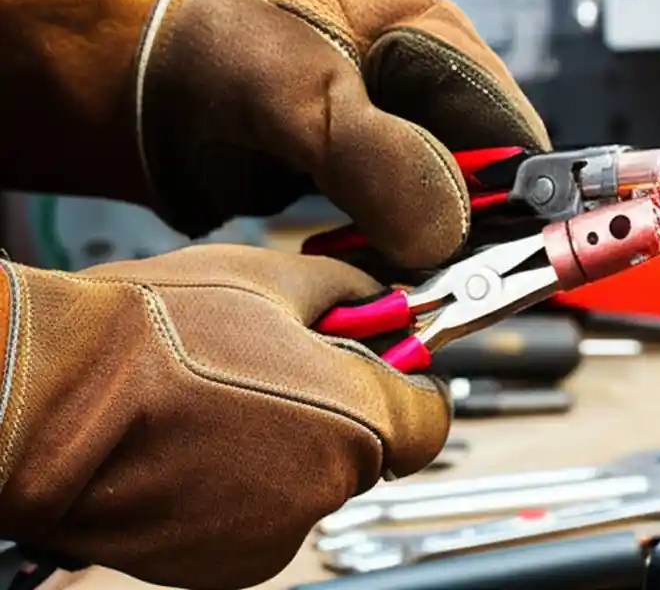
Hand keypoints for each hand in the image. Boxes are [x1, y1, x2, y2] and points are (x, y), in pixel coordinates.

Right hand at [0, 246, 448, 588]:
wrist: (49, 399)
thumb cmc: (152, 334)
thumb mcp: (271, 279)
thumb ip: (350, 291)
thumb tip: (382, 297)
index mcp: (358, 418)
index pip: (430, 418)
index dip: (410, 387)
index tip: (383, 365)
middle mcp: (328, 487)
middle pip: (368, 451)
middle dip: (338, 413)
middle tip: (280, 370)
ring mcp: (276, 533)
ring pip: (309, 484)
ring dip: (285, 450)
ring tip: (220, 405)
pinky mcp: (227, 564)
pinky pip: (262, 517)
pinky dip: (241, 488)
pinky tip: (196, 445)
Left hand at [139, 0, 549, 267]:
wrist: (146, 86)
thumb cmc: (220, 58)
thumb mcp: (301, 95)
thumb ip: (376, 159)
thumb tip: (446, 234)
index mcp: (438, 44)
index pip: (514, 136)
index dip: (519, 204)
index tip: (501, 268)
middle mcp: (435, 93)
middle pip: (496, 184)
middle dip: (476, 241)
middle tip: (447, 292)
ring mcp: (406, 140)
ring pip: (456, 216)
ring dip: (435, 260)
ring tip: (407, 291)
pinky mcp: (377, 182)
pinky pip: (410, 233)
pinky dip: (398, 263)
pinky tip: (377, 280)